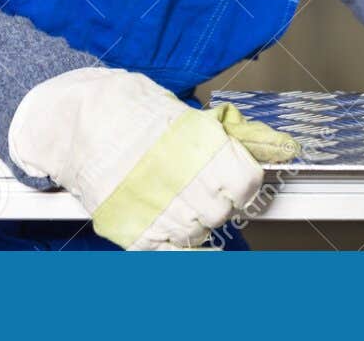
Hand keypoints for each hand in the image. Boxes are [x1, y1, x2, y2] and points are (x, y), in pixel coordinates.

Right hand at [8, 66, 299, 248]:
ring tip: (179, 196)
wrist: (79, 123)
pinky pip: (168, 251)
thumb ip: (239, 135)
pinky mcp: (132, 231)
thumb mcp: (191, 115)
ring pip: (197, 233)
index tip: (236, 178)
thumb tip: (284, 146)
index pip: (247, 185)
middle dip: (218, 200)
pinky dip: (173, 239)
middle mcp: (182, 182)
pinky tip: (166, 217)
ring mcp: (157, 210)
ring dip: (195, 220)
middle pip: (222, 212)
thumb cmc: (134, 112)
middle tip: (201, 183)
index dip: (245, 182)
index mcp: (202, 149)